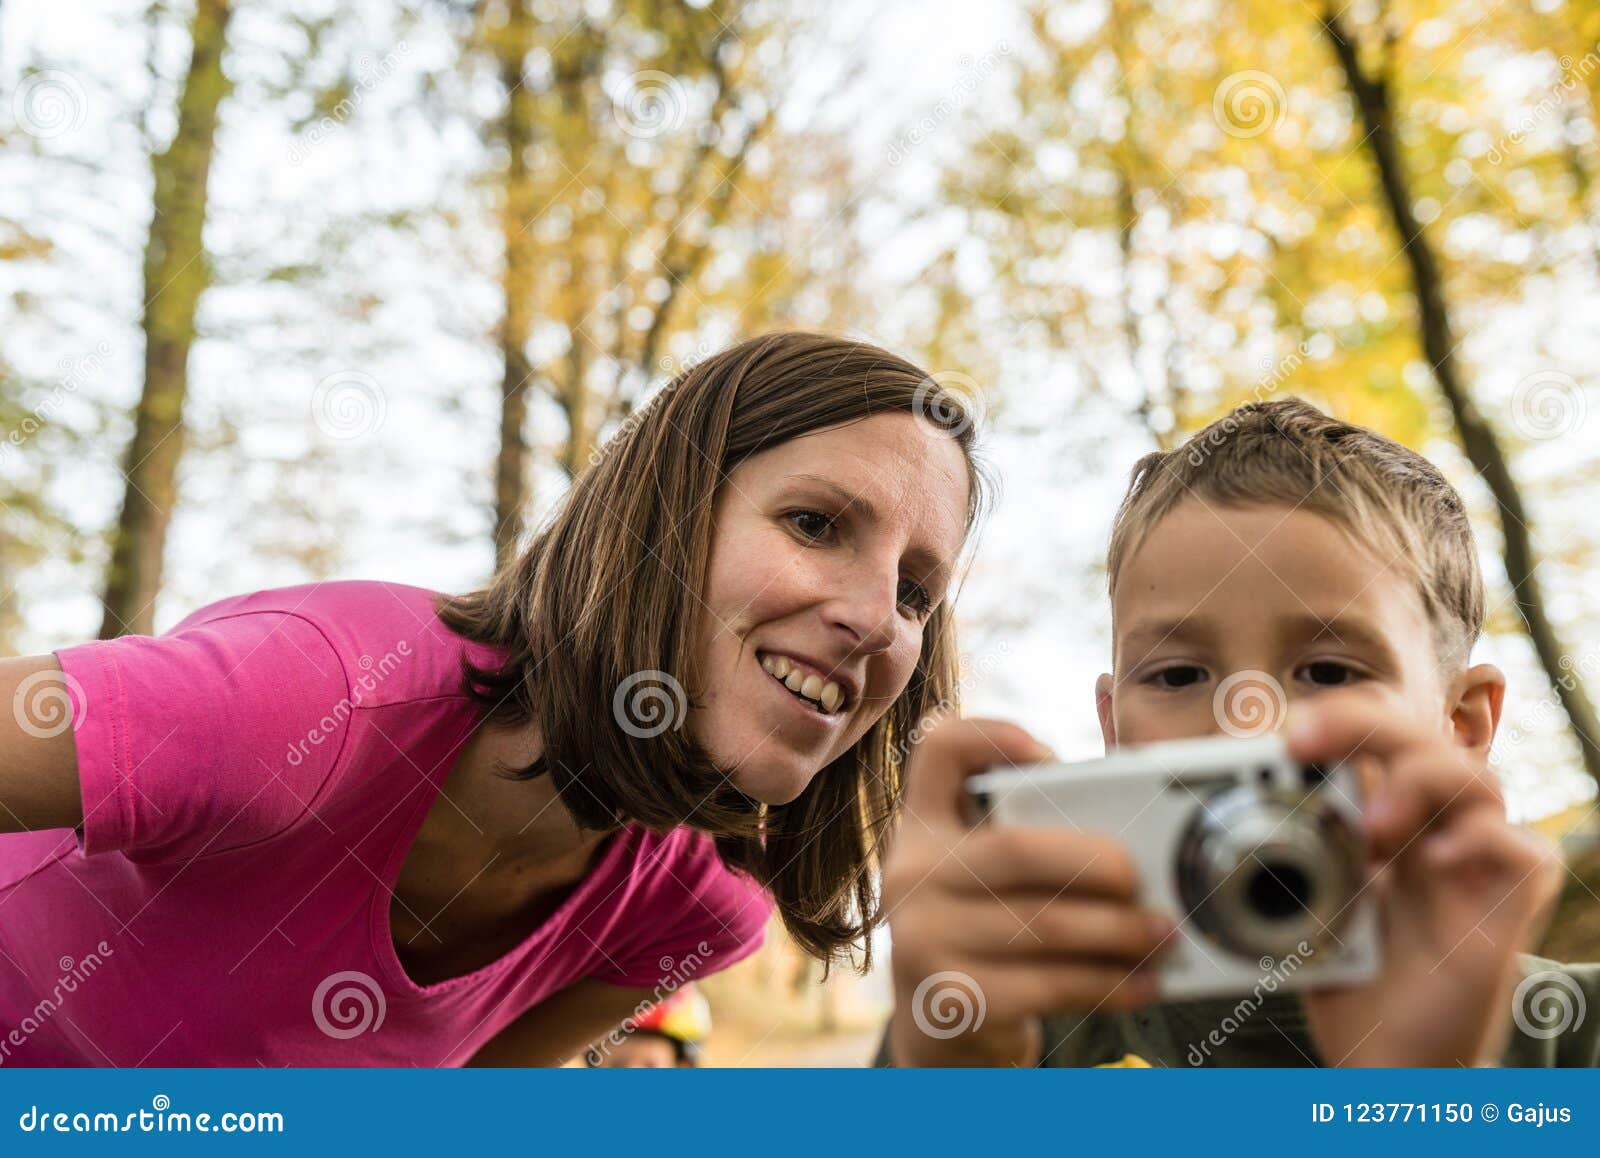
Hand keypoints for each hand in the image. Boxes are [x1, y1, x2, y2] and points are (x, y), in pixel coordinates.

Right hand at [882, 717, 1176, 1066]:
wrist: (939, 1028)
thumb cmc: (988, 934)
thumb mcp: (987, 876)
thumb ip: (1034, 837)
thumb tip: (1136, 832)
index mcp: (923, 827)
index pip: (937, 751)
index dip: (990, 736)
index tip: (1048, 755)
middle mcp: (912, 875)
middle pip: (1015, 848)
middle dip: (1095, 862)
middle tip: (1141, 878)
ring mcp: (923, 938)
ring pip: (1045, 923)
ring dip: (1120, 930)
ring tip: (1163, 933)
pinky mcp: (954, 999)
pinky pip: (1051, 984)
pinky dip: (1109, 984)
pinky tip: (1142, 983)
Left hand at [1289, 691, 1561, 1066]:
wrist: (1385, 1061)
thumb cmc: (1345, 982)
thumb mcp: (1295, 905)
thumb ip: (1274, 858)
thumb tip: (1212, 808)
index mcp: (1381, 821)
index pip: (1374, 739)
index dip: (1338, 720)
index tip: (1283, 736)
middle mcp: (1430, 830)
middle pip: (1420, 740)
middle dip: (1364, 724)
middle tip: (1304, 740)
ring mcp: (1472, 863)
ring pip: (1475, 777)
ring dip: (1421, 779)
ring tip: (1375, 822)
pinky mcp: (1510, 904)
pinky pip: (1522, 848)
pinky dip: (1481, 839)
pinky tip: (1438, 859)